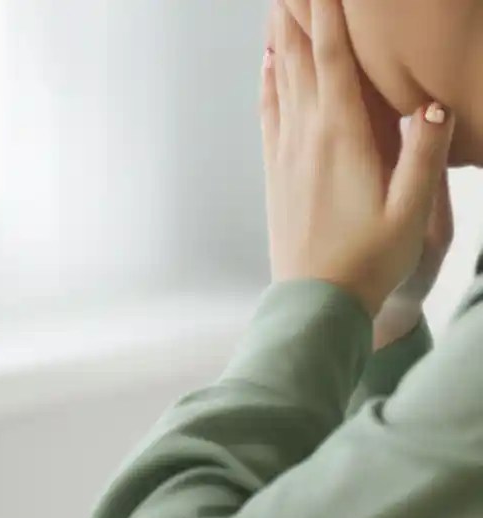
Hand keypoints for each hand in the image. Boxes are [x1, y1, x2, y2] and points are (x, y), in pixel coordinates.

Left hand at [262, 0, 455, 315]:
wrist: (313, 302)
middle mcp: (306, 135)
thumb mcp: (410, 213)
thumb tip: (432, 107)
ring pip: (282, 78)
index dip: (330, 14)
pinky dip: (270, 79)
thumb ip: (424, 157)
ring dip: (282, 35)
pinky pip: (269, 110)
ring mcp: (286, 152)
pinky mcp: (276, 170)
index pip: (333, 59)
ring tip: (279, 2)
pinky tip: (270, 62)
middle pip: (300, 58)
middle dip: (299, 12)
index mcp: (341, 137)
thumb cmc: (368, 261)